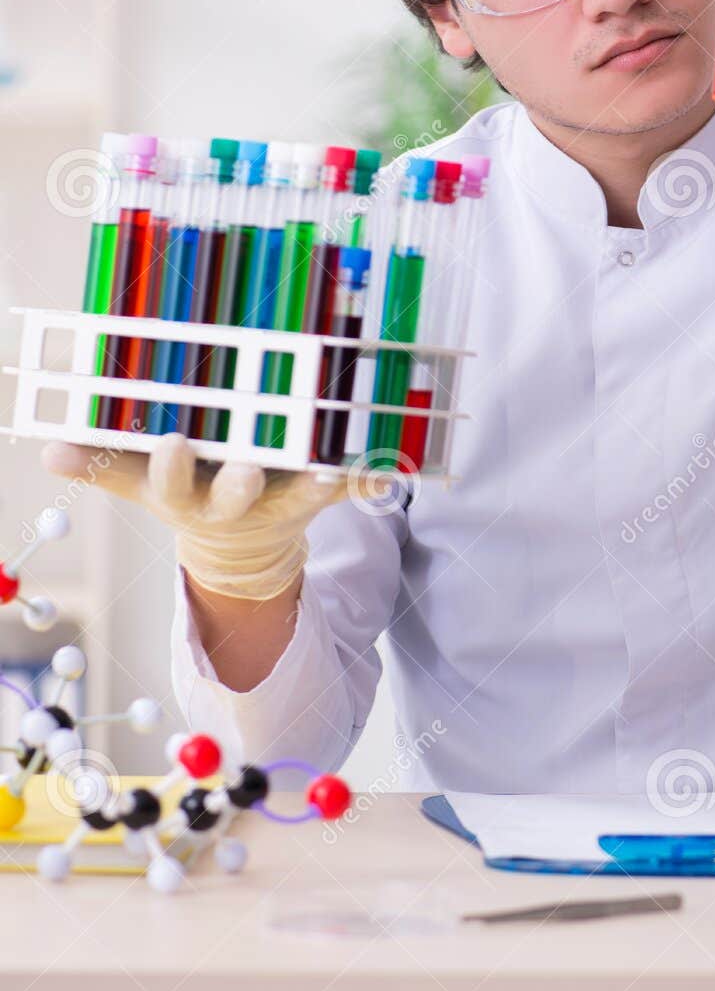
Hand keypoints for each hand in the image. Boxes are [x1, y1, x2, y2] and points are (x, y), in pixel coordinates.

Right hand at [41, 434, 362, 601]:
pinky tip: (392, 470)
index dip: (169, 465)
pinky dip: (371, 481)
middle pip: (232, 493)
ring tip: (333, 468)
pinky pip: (348, 491)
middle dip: (236, 482)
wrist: (238, 549)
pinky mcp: (316, 499)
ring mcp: (276, 504)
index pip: (167, 479)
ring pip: (296, 494)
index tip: (170, 441)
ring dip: (314, 483)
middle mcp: (231, 502)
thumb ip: (100, 464)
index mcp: (184, 496)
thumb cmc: (186, 493)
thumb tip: (45, 452)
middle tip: (243, 466)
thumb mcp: (140, 486)